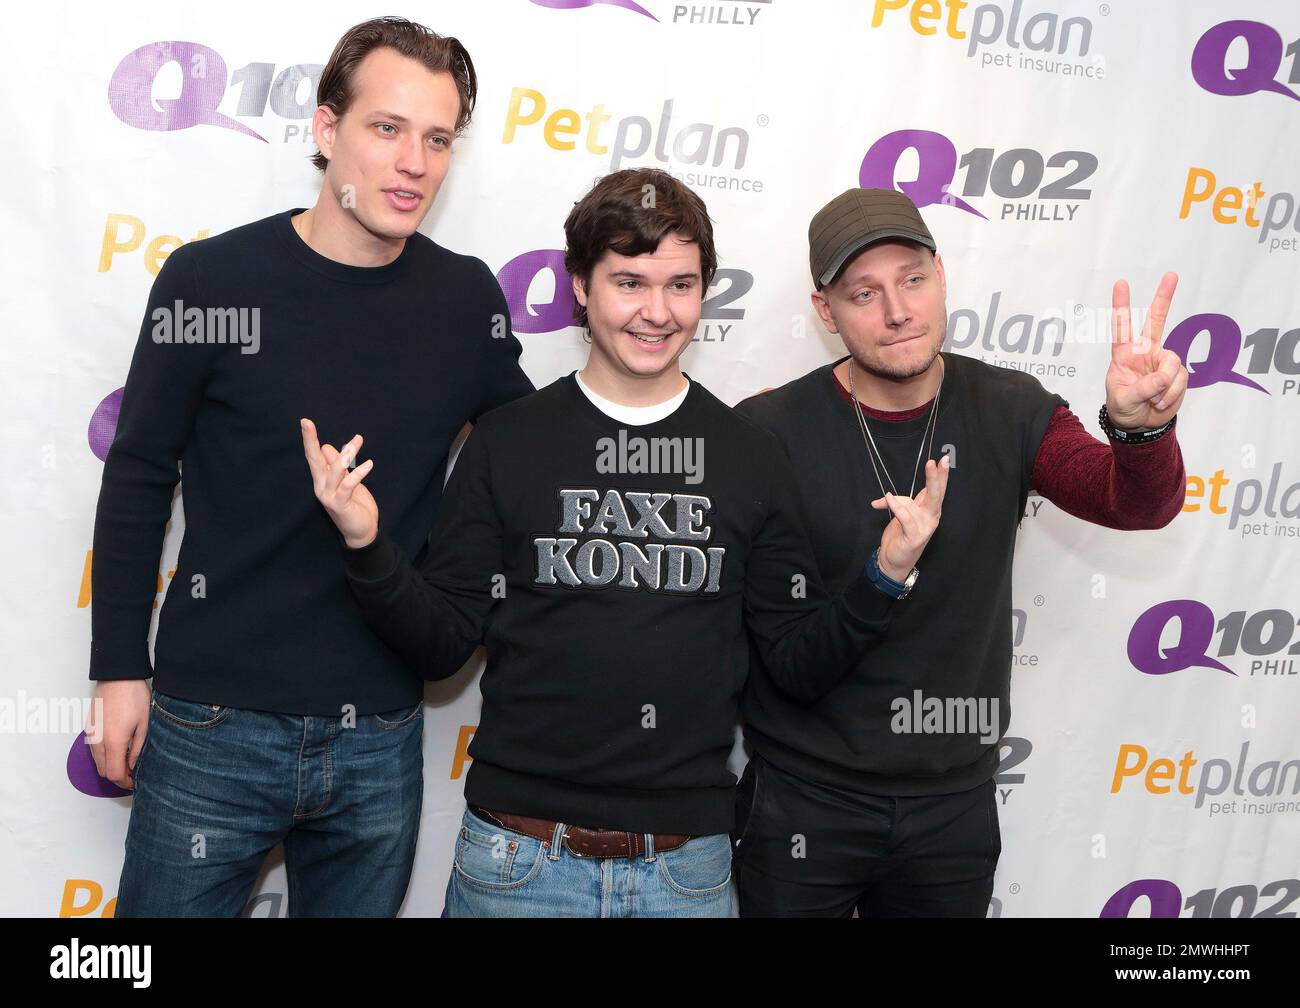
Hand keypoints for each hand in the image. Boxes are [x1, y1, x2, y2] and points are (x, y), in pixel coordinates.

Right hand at [87, 679, 151, 789]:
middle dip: (117, 776)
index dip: (125, 782)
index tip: (136, 782)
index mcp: (113, 742)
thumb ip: (138, 748)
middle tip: (133, 774)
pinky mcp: (89, 727)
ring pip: (97, 762)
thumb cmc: (133, 697)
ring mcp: (91, 734)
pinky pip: (93, 750)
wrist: (117, 676)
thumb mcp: (144, 724)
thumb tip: (133, 765)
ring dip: (110, 766)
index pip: (114, 774)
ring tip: (128, 761)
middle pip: (103, 771)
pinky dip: (104, 756)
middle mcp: (98, 741)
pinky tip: (118, 749)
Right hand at [301, 418, 377, 548]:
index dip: (310, 440)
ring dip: (346, 454)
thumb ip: (338, 466)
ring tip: (357, 440)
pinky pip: (348, 484)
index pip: (314, 457)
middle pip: (314, 460)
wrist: (361, 531)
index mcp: (322, 480)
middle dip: (310, 441)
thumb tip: (328, 447)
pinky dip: (358, 473)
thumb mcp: (347, 481)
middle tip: (306, 422)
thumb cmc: (355, 505)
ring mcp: (329, 496)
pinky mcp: (340, 504)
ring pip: (334, 470)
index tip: (306, 422)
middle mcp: (321, 487)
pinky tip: (369, 463)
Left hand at [870, 455, 948, 580]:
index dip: (940, 475)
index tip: (942, 459)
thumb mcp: (900, 515)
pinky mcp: (915, 537)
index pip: (937, 489)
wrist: (894, 561)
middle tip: (936, 461)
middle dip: (936, 477)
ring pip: (914, 504)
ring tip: (886, 500)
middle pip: (935, 494)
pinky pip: (905, 517)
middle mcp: (931, 517)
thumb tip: (886, 496)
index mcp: (929, 510)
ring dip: (897, 501)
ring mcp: (924, 528)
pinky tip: (887, 499)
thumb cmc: (900, 537)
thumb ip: (898, 503)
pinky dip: (896, 507)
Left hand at [1106, 273, 1188, 430]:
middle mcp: (1145, 352)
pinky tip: (1160, 401)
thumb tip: (1163, 376)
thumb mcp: (1124, 401)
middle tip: (1171, 275)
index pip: (1122, 327)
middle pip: (1156, 321)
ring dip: (1164, 386)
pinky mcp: (1177, 374)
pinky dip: (1171, 394)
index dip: (1121, 306)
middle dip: (1164, 298)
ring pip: (1172, 363)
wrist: (1141, 425)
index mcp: (1124, 354)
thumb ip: (1141, 388)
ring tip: (1152, 400)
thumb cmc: (1124, 409)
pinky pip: (1180, 379)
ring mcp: (1162, 361)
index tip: (1121, 284)